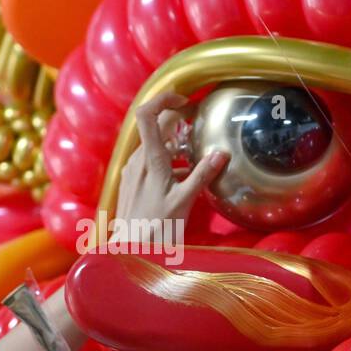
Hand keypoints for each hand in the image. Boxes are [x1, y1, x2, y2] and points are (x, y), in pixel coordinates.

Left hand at [113, 92, 228, 245]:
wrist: (130, 251)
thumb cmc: (157, 229)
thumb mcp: (184, 202)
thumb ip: (202, 175)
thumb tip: (221, 153)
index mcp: (150, 160)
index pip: (147, 114)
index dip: (164, 99)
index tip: (184, 102)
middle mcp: (137, 161)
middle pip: (155, 127)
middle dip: (177, 123)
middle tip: (198, 129)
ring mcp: (131, 171)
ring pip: (152, 145)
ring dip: (172, 144)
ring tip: (192, 159)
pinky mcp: (130, 181)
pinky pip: (147, 161)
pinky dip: (164, 160)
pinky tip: (179, 178)